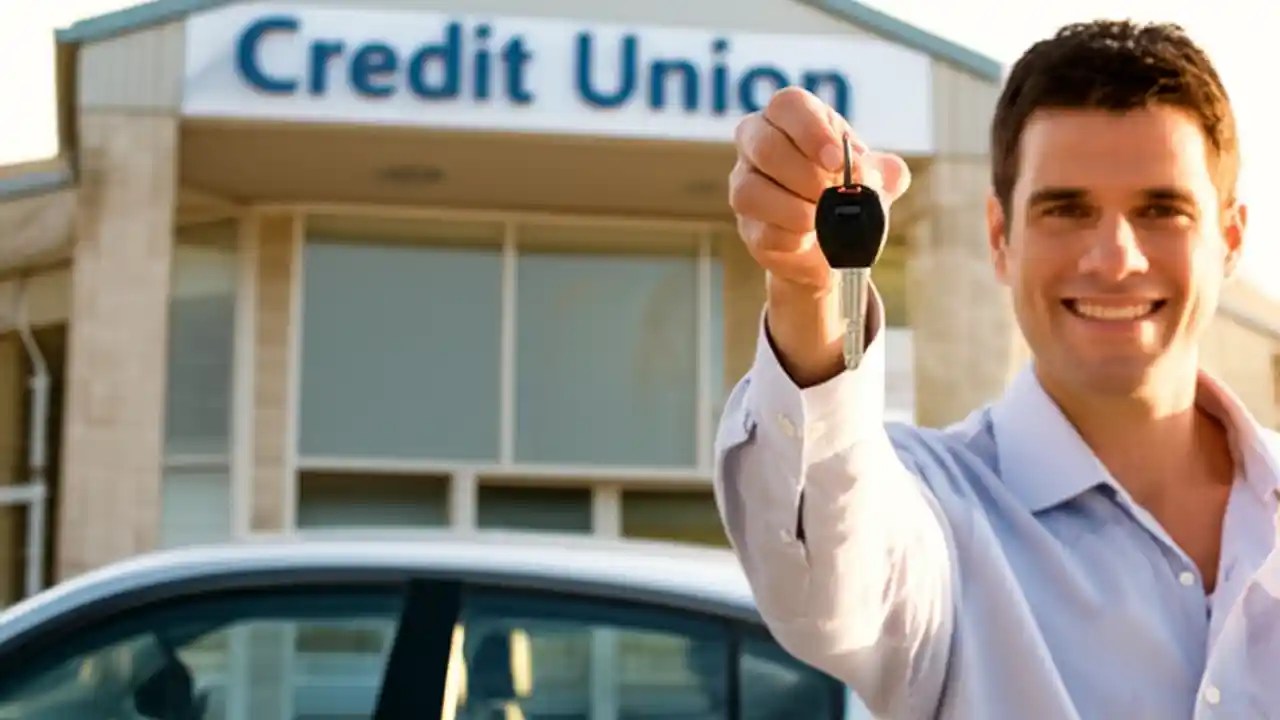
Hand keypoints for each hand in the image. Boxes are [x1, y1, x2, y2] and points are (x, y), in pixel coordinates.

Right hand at [728, 87, 912, 291]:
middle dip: (806, 175)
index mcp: (791, 119)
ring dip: (794, 209)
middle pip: (764, 145)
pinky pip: (760, 231)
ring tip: (822, 219)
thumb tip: (882, 174)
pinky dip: (791, 238)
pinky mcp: (748, 227)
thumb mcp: (877, 178)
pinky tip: (809, 239)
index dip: (811, 130)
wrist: (833, 244)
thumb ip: (886, 172)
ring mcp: (745, 185)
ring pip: (750, 191)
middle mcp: (758, 144)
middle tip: (833, 194)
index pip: (788, 105)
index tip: (837, 160)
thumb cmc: (848, 193)